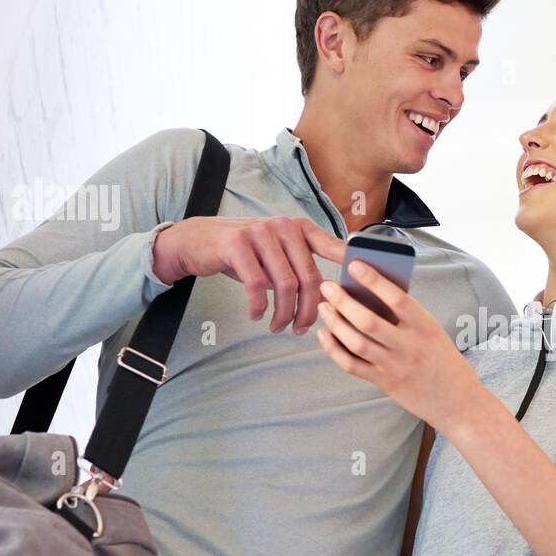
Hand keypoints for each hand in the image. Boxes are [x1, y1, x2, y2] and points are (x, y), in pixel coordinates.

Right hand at [151, 216, 344, 333]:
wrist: (198, 241)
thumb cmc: (244, 254)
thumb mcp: (277, 254)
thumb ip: (302, 266)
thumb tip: (332, 296)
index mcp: (299, 228)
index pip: (332, 247)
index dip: (348, 266)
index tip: (357, 289)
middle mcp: (283, 226)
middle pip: (309, 277)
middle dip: (308, 309)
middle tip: (300, 328)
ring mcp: (260, 232)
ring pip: (285, 284)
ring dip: (283, 313)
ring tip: (277, 326)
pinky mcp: (237, 244)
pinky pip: (257, 284)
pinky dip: (259, 306)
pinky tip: (257, 315)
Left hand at [314, 260, 480, 429]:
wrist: (458, 403)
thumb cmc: (444, 361)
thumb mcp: (433, 333)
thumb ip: (407, 317)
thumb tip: (369, 295)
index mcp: (426, 327)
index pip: (397, 299)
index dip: (374, 280)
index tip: (354, 265)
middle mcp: (410, 347)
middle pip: (368, 321)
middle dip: (343, 301)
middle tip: (327, 286)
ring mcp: (396, 367)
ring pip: (356, 343)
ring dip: (335, 322)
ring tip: (324, 307)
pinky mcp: (385, 384)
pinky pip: (352, 365)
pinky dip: (334, 349)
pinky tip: (325, 334)